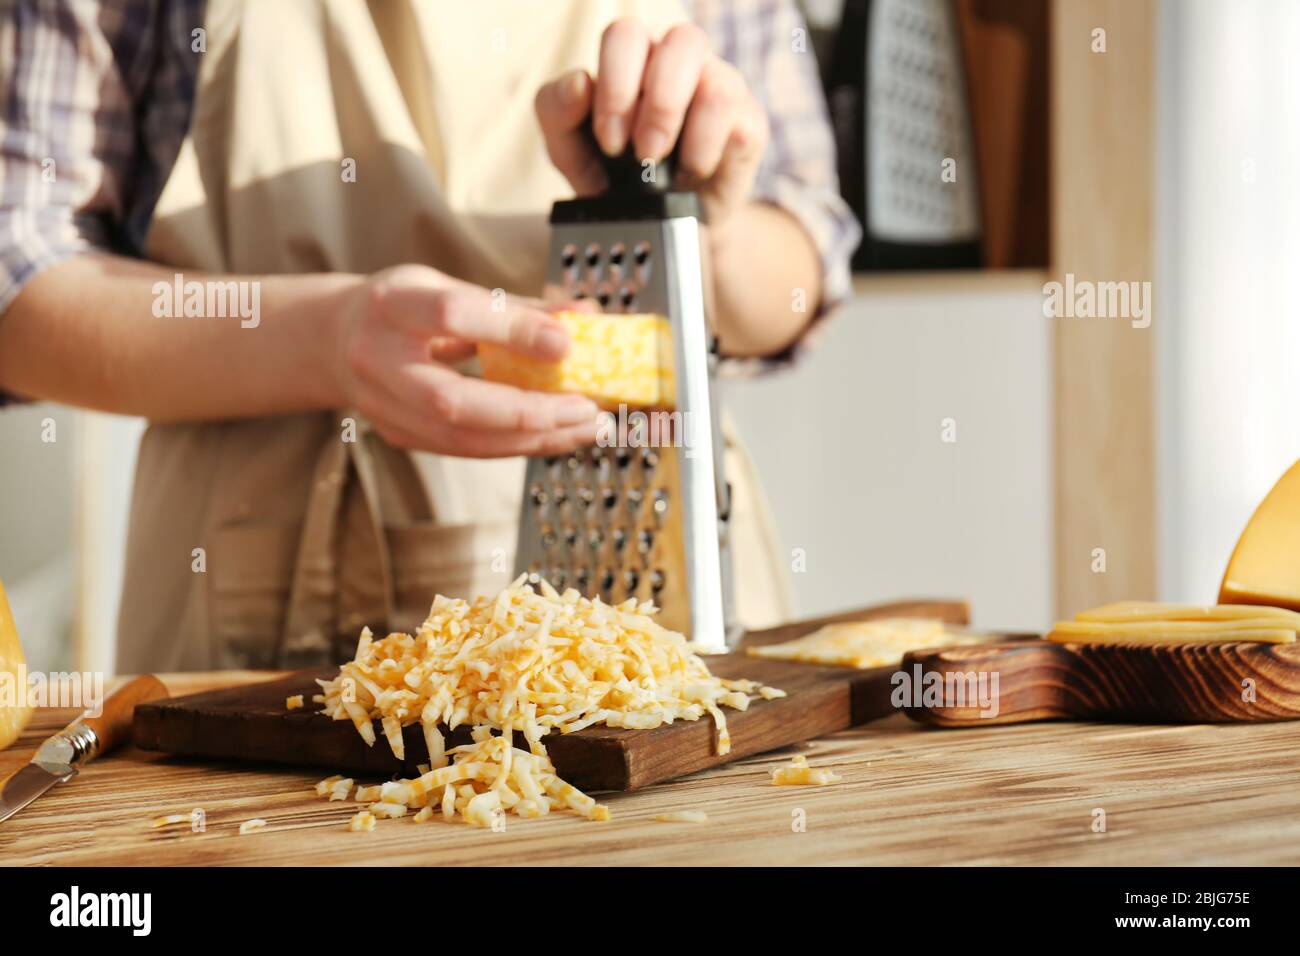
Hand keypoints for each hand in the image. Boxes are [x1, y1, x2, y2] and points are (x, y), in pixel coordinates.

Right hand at [333, 265, 599, 456]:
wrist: (335, 339)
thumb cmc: (404, 307)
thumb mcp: (451, 286)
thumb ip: (516, 306)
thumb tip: (585, 314)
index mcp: (392, 303)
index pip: (452, 314)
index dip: (512, 330)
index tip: (565, 343)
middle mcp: (378, 358)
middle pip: (453, 399)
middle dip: (528, 411)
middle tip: (584, 408)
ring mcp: (383, 405)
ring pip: (462, 437)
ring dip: (533, 438)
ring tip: (584, 427)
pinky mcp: (399, 435)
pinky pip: (465, 448)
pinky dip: (516, 445)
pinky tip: (556, 435)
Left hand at [535, 19, 768, 227]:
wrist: (661, 232)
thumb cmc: (616, 180)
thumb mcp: (570, 152)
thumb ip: (557, 112)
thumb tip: (579, 83)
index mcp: (635, 59)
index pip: (626, 36)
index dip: (616, 85)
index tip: (610, 142)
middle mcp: (680, 64)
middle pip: (680, 39)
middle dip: (655, 101)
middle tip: (640, 152)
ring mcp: (719, 86)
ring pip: (711, 72)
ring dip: (675, 119)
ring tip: (660, 162)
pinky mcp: (747, 120)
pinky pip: (730, 111)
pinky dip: (703, 148)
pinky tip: (690, 171)